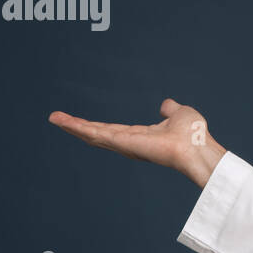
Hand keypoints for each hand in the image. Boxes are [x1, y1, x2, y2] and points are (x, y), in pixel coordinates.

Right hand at [48, 98, 226, 187]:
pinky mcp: (124, 144)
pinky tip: (65, 122)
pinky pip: (98, 135)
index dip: (96, 126)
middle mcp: (130, 143)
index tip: (81, 122)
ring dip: (73, 126)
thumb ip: (170, 110)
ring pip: (94, 134)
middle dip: (77, 126)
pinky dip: (80, 128)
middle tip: (56, 118)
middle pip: (98, 133)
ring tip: (54, 118)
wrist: (198, 148)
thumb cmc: (195, 135)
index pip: (114, 130)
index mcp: (142, 136)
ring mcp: (126, 145)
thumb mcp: (180, 114)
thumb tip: (165, 105)